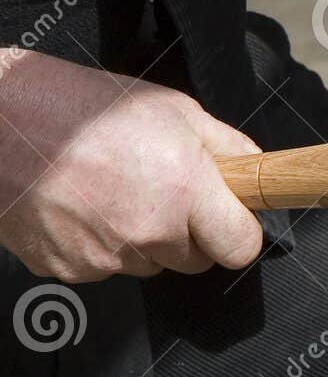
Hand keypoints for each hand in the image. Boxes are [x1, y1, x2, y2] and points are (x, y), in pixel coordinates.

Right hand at [0, 51, 263, 281]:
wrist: (0, 121)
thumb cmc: (83, 108)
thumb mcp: (173, 109)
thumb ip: (225, 146)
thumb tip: (254, 170)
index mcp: (184, 192)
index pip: (240, 248)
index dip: (238, 232)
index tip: (230, 218)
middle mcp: (148, 233)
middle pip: (193, 260)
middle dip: (188, 234)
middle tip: (161, 191)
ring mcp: (104, 257)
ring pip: (146, 264)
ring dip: (141, 239)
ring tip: (112, 190)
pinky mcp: (66, 268)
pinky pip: (101, 266)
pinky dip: (97, 243)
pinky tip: (80, 205)